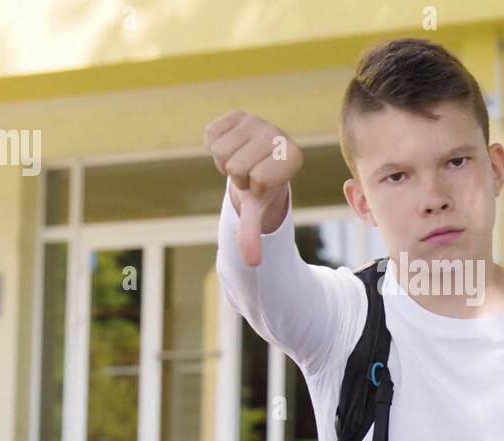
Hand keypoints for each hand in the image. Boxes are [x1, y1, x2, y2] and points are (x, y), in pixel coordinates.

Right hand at [204, 110, 302, 265]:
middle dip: (236, 175)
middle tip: (247, 173)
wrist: (254, 163)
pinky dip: (214, 145)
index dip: (252, 187)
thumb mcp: (257, 211)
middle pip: (235, 165)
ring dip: (225, 160)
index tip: (260, 184)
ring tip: (240, 160)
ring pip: (220, 149)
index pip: (256, 179)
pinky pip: (211, 133)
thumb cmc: (260, 189)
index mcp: (293, 158)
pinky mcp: (239, 113)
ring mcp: (259, 120)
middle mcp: (279, 135)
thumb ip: (253, 234)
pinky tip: (230, 146)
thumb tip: (253, 263)